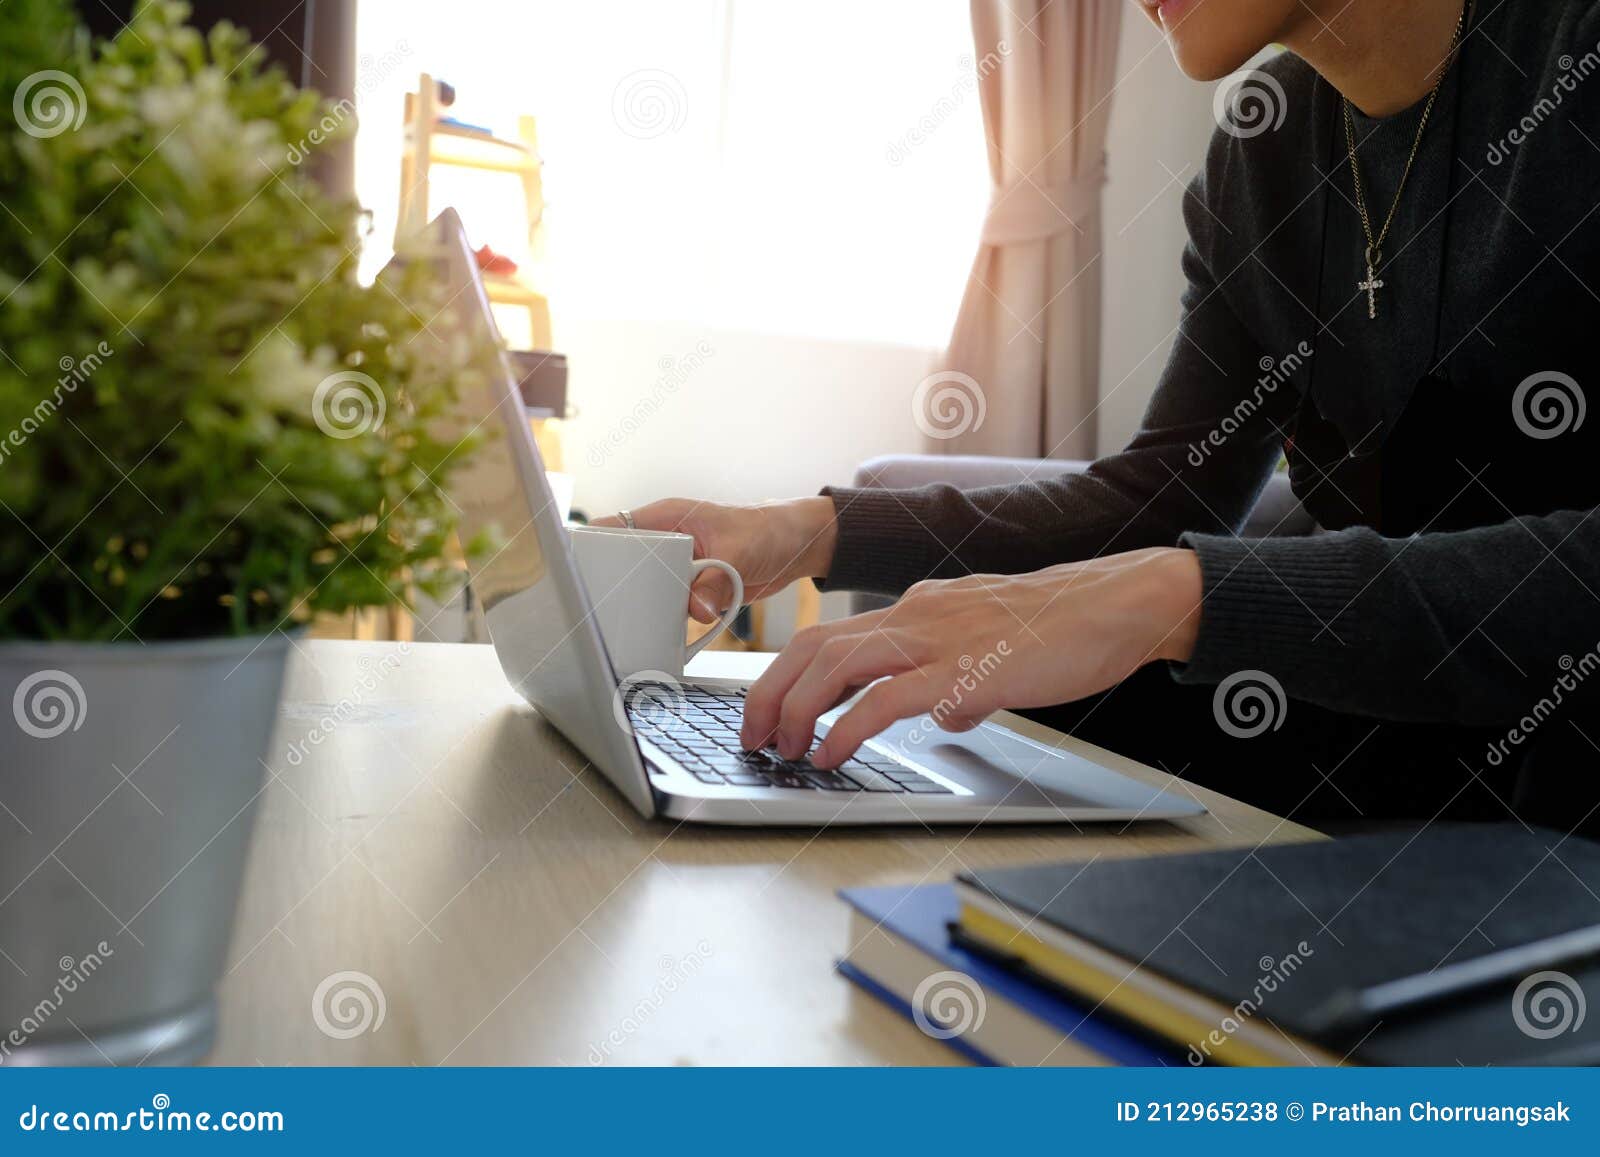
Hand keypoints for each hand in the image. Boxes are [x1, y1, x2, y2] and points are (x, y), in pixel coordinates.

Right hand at [593, 496, 837, 621]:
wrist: (795, 547)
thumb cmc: (767, 530)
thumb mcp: (739, 553)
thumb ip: (714, 582)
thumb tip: (696, 610)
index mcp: (668, 518)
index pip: (616, 528)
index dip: (597, 550)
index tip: (586, 574)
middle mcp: (666, 541)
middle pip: (626, 565)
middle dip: (622, 587)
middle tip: (614, 609)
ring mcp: (677, 566)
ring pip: (646, 590)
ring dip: (649, 606)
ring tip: (639, 624)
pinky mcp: (691, 588)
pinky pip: (671, 606)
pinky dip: (671, 618)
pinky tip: (667, 631)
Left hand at [739, 547, 1203, 766]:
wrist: (1117, 606)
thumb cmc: (1065, 628)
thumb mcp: (993, 650)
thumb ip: (959, 680)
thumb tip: (946, 717)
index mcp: (918, 610)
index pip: (830, 636)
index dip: (787, 675)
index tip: (768, 711)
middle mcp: (915, 616)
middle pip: (815, 646)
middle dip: (771, 693)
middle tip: (754, 735)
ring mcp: (938, 641)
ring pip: (837, 665)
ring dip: (797, 710)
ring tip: (782, 749)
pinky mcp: (964, 671)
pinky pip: (886, 700)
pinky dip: (847, 730)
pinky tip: (832, 755)